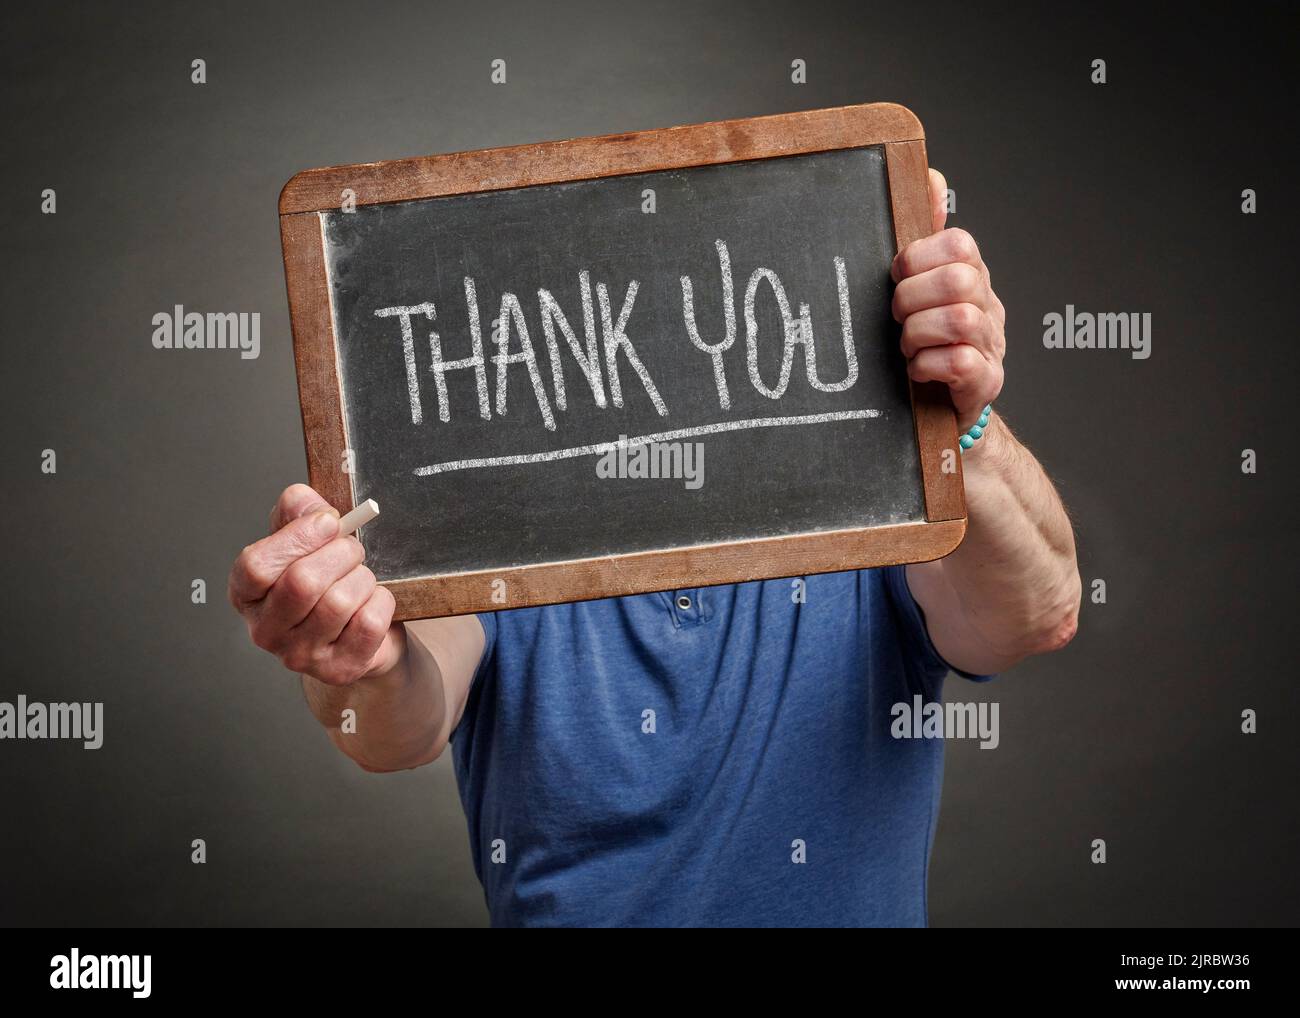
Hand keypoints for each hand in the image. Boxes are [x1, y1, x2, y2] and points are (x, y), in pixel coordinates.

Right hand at [228, 483, 403, 684]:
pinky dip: (381, 602)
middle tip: (352, 549)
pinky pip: (368, 623)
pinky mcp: (337, 670)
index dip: (298, 537)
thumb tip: (305, 502)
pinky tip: (372, 602)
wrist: (361, 632)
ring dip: (362, 578)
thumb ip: (298, 511)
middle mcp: (266, 630)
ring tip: (361, 578)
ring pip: (339, 602)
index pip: (256, 566)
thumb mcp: (306, 538)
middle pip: (302, 583)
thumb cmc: (329, 581)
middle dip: (341, 554)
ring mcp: (300, 656)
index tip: (329, 521)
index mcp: (247, 594)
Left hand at [890, 168, 1004, 431]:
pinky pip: (961, 364)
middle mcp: (987, 306)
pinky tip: (916, 370)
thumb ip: (924, 237)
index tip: (896, 277)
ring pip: (960, 320)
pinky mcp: (985, 383)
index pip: (958, 244)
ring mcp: (991, 345)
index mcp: (971, 276)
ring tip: (906, 346)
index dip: (917, 258)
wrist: (941, 411)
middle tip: (896, 317)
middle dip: (912, 298)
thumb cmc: (924, 344)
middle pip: (958, 279)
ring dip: (918, 334)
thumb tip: (932, 177)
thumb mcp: (918, 289)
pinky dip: (928, 365)